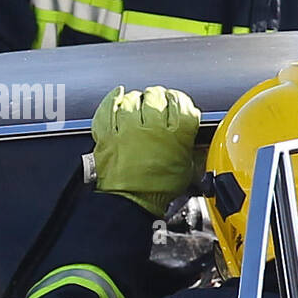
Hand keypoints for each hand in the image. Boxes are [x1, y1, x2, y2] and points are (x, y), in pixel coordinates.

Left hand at [91, 85, 200, 216]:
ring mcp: (127, 130)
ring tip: (139, 103)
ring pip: (132, 100)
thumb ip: (188, 144)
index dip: (178, 99)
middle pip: (156, 97)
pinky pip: (108, 108)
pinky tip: (118, 94)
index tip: (176, 100)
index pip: (181, 103)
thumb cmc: (157, 189)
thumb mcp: (186, 166)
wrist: (130, 203)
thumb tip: (189, 127)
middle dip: (158, 96)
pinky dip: (112, 99)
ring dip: (136, 98)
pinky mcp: (108, 134)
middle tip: (157, 101)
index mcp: (175, 135)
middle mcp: (151, 128)